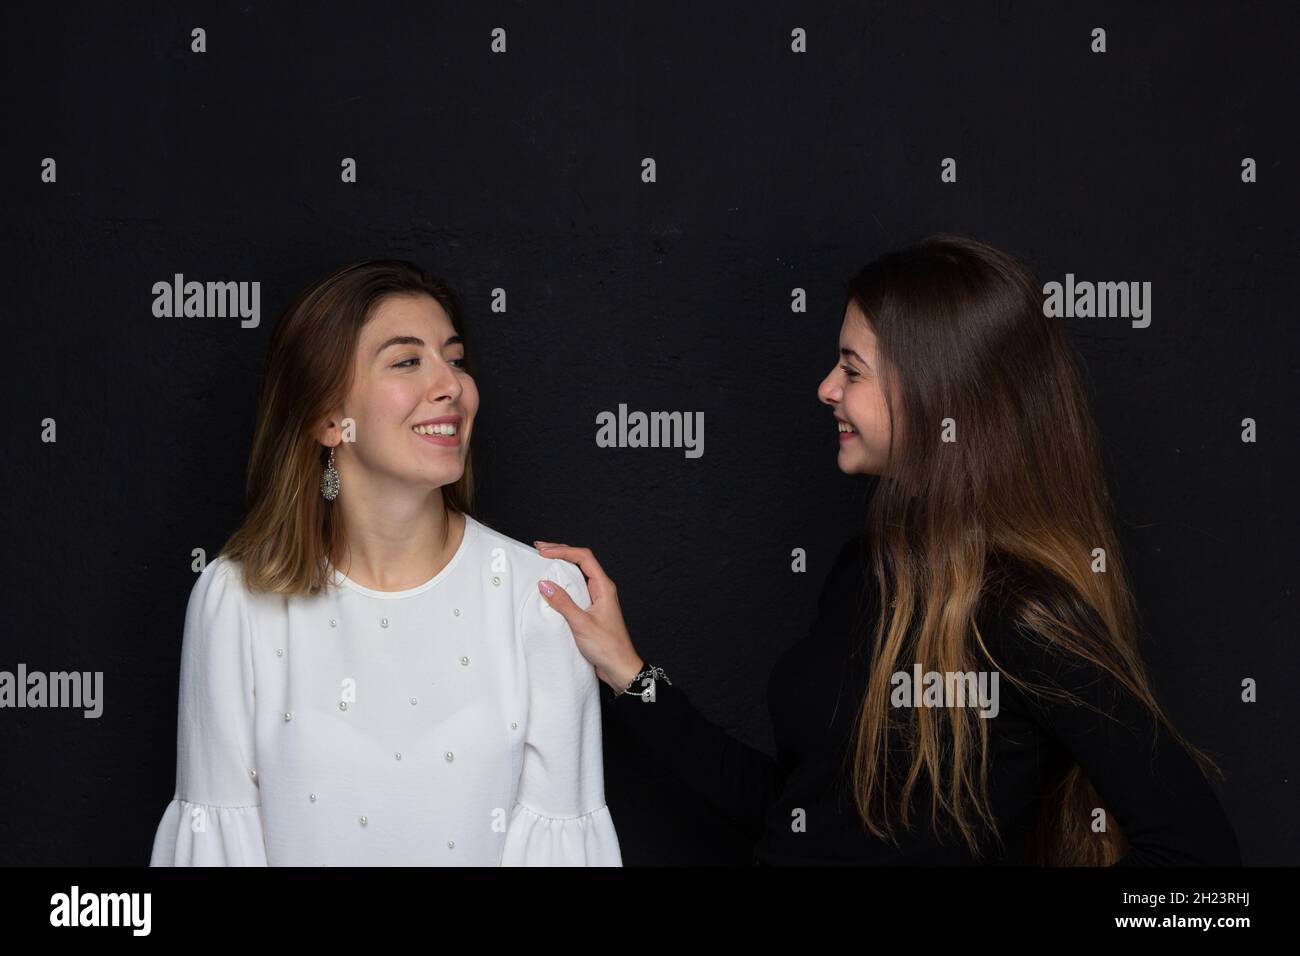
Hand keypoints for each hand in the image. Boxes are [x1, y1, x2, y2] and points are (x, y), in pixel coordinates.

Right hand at [533, 540, 644, 693]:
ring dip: (562, 566)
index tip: (544, 551)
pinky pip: (576, 590)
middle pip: (582, 561)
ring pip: (579, 574)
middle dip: (561, 552)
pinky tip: (553, 587)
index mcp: (604, 587)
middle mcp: (602, 590)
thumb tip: (545, 584)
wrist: (620, 668)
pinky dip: (563, 583)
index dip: (563, 550)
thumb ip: (563, 603)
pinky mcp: (591, 610)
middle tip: (540, 549)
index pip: (584, 557)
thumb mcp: (581, 624)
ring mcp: (597, 599)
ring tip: (544, 562)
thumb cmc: (608, 647)